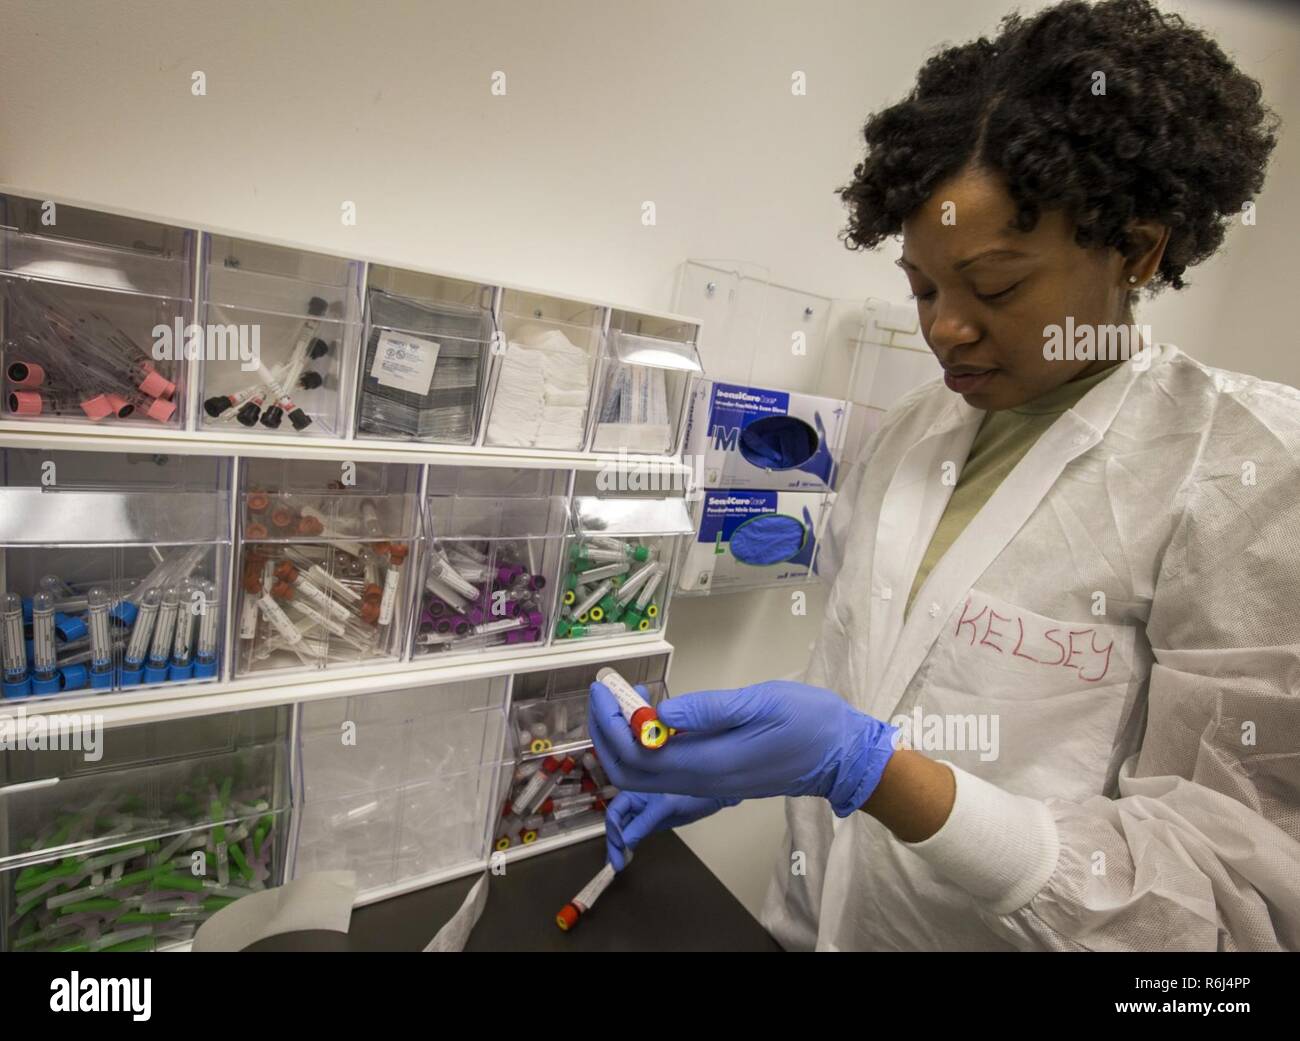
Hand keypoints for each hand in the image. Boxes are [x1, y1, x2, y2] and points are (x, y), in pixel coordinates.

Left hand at [588, 680, 898, 815]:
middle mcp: (701, 782)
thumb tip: (661, 711)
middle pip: (630, 774)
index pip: (637, 757)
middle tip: (603, 694)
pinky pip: (664, 771)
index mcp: (709, 765)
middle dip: (605, 734)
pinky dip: (644, 746)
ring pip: (644, 776)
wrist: (843, 757)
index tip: (603, 691)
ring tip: (622, 700)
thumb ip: (710, 710)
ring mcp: (707, 785)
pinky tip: (652, 716)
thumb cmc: (809, 724)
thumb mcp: (762, 704)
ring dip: (622, 740)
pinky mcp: (714, 779)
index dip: (610, 727)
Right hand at [605, 791, 737, 869]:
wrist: (711, 796)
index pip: (615, 812)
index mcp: (635, 791)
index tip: (618, 848)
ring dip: (619, 846)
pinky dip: (629, 844)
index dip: (614, 831)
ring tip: (618, 863)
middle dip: (614, 842)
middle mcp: (636, 801)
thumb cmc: (691, 793)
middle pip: (616, 823)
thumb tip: (625, 841)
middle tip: (616, 863)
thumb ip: (644, 822)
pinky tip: (627, 854)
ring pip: (624, 830)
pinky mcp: (652, 822)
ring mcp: (643, 813)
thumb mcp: (665, 806)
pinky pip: (635, 833)